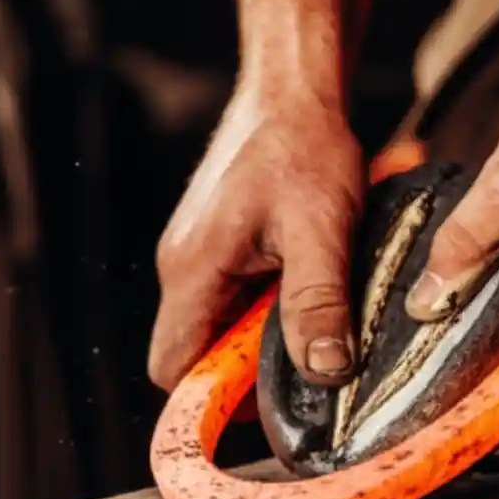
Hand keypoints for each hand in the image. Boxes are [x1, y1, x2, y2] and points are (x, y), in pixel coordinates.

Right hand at [148, 85, 363, 390]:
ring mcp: (195, 254)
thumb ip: (319, 304)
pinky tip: (305, 289)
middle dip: (244, 370)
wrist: (294, 89)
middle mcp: (181, 266)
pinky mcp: (215, 243)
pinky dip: (263, 308)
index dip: (211, 399)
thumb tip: (326, 372)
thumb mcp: (322, 231)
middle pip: (194, 352)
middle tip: (306, 362)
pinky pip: (228, 297)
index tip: (266, 408)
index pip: (172, 367)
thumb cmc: (304, 148)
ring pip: (215, 325)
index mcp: (192, 270)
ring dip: (258, 336)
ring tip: (313, 320)